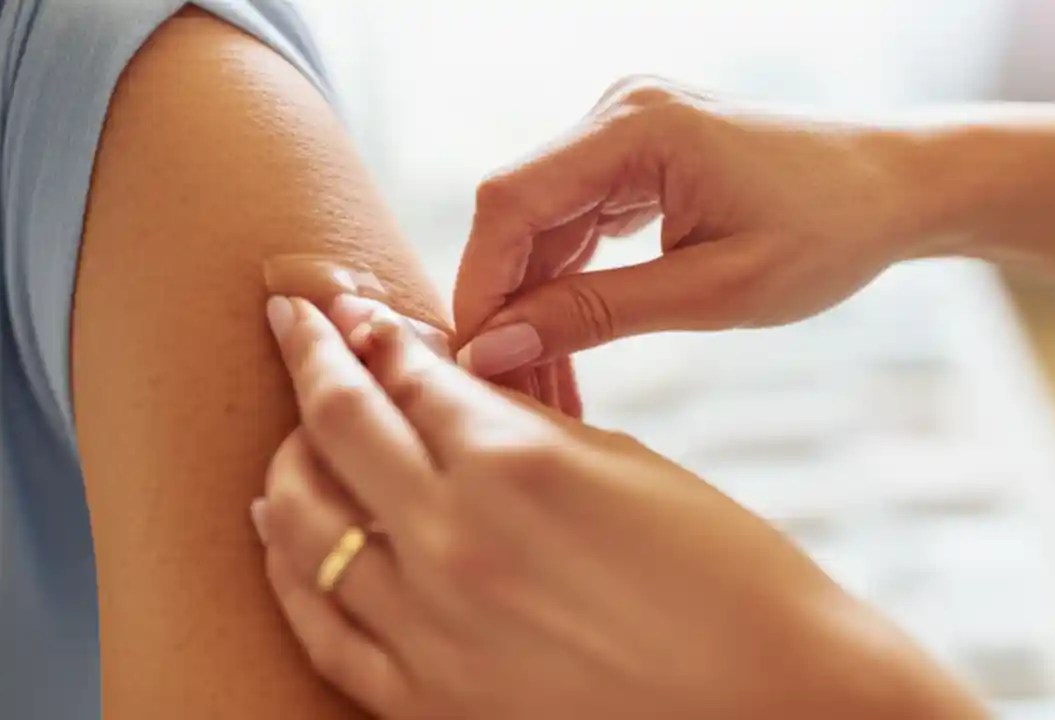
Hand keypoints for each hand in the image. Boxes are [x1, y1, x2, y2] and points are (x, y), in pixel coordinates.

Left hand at [252, 294, 985, 718]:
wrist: (775, 704)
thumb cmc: (725, 575)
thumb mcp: (625, 467)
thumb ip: (520, 424)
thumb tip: (447, 384)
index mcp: (514, 464)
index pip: (406, 372)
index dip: (368, 329)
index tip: (344, 306)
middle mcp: (453, 540)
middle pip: (338, 423)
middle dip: (307, 353)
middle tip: (290, 317)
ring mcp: (428, 628)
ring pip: (304, 520)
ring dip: (286, 456)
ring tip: (288, 425)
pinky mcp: (424, 701)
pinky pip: (319, 624)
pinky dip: (287, 565)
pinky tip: (279, 525)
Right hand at [454, 75, 921, 376]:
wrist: (899, 187)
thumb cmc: (828, 232)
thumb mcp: (712, 290)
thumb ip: (597, 314)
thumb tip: (498, 347)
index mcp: (638, 126)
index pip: (511, 201)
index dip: (480, 285)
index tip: (478, 363)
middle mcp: (618, 112)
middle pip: (517, 214)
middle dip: (506, 306)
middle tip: (511, 393)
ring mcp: (624, 129)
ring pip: (540, 226)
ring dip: (533, 303)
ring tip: (542, 385)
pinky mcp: (635, 154)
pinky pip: (575, 222)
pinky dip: (566, 284)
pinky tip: (566, 344)